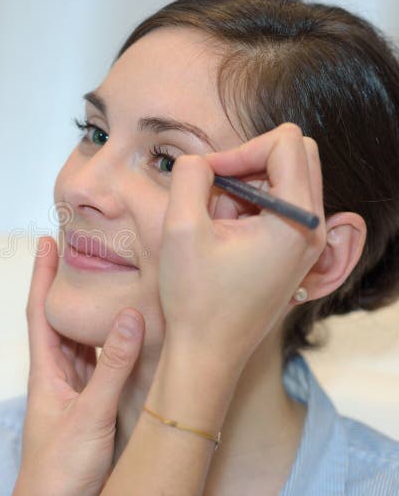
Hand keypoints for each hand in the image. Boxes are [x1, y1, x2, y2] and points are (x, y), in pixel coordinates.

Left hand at [13, 236, 144, 495]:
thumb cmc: (60, 469)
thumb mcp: (90, 414)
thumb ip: (112, 368)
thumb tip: (128, 316)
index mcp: (46, 371)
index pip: (39, 311)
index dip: (42, 275)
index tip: (46, 240)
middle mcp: (57, 375)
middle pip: (61, 319)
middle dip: (69, 285)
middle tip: (84, 251)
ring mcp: (73, 391)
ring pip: (81, 341)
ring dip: (90, 312)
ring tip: (106, 281)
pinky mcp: (89, 407)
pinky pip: (99, 365)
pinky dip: (109, 344)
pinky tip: (124, 336)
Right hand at [159, 122, 326, 372]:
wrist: (207, 353)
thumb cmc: (196, 299)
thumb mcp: (181, 228)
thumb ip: (190, 177)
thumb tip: (199, 161)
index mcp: (297, 220)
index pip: (287, 142)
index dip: (240, 149)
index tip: (209, 177)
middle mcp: (314, 229)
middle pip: (293, 156)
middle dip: (246, 164)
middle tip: (211, 193)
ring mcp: (307, 242)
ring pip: (282, 181)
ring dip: (243, 189)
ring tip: (213, 224)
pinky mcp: (294, 252)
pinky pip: (276, 208)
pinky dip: (247, 209)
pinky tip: (221, 236)